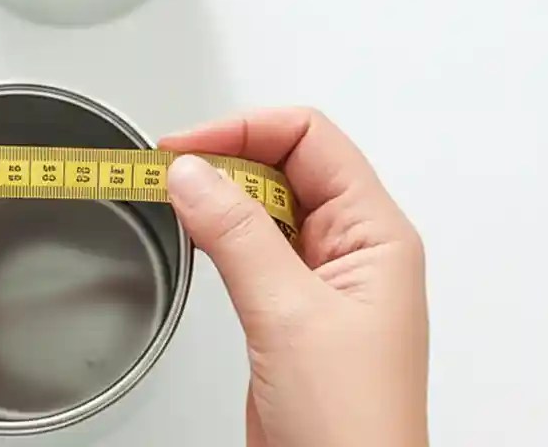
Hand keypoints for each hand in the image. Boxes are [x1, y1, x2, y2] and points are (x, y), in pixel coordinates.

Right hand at [162, 109, 427, 446]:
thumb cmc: (353, 425)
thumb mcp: (289, 314)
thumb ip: (238, 235)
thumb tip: (194, 172)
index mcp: (377, 234)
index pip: (312, 139)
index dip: (247, 129)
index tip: (186, 146)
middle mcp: (355, 250)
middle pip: (290, 164)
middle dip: (230, 156)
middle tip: (171, 169)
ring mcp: (323, 281)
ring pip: (270, 206)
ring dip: (222, 194)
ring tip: (175, 195)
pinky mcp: (293, 312)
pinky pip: (257, 248)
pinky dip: (221, 234)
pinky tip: (196, 235)